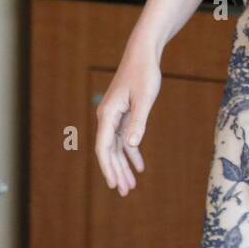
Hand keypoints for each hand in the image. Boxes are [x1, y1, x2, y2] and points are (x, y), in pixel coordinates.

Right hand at [94, 44, 161, 195]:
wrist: (143, 54)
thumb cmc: (144, 74)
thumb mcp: (144, 99)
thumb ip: (138, 122)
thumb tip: (131, 145)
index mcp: (108, 115)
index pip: (104, 148)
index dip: (108, 168)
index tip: (114, 184)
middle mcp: (107, 118)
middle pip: (109, 151)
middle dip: (117, 172)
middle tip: (125, 192)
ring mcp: (115, 117)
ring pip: (117, 147)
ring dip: (124, 166)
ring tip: (131, 186)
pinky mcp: (124, 114)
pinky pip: (125, 138)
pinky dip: (132, 153)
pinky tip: (139, 166)